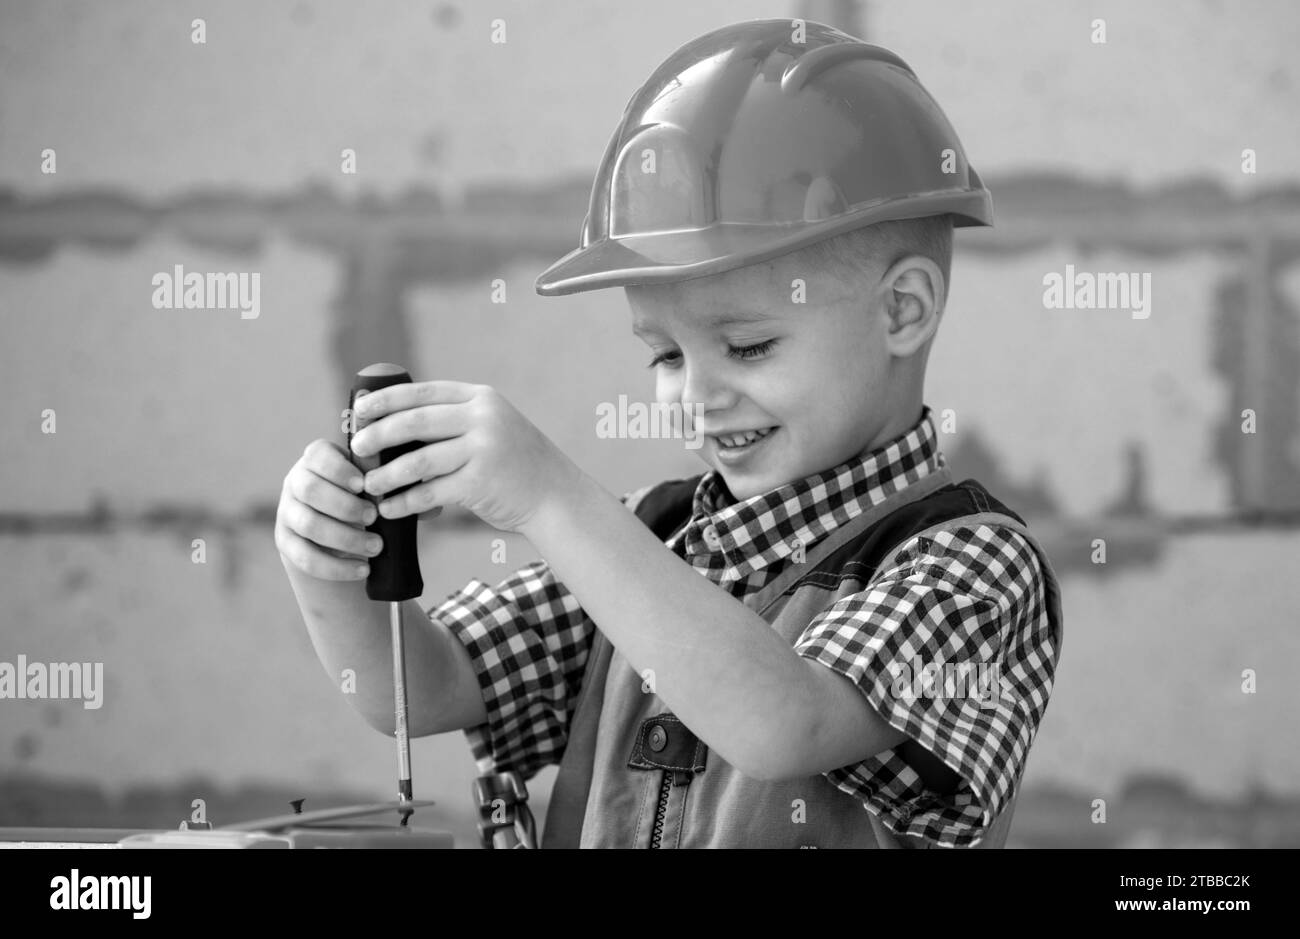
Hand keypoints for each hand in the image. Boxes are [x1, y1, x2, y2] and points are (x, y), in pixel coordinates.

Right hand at [276, 439, 382, 579]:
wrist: (342, 534)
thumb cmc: (362, 497)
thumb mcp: (368, 482)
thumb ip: (374, 474)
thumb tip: (386, 467)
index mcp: (315, 459)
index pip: (318, 455)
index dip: (339, 470)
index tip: (363, 484)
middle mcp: (295, 481)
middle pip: (310, 490)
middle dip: (345, 506)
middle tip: (373, 517)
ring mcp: (286, 512)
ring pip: (309, 524)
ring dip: (346, 538)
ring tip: (376, 546)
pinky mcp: (285, 541)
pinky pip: (306, 557)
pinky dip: (337, 567)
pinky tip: (362, 569)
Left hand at [348, 381, 585, 533]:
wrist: (554, 494)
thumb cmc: (513, 464)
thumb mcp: (490, 428)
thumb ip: (453, 422)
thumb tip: (392, 426)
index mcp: (480, 398)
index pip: (422, 391)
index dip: (385, 399)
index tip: (359, 410)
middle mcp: (483, 417)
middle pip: (415, 422)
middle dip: (378, 434)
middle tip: (356, 447)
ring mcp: (483, 449)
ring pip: (418, 460)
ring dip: (386, 474)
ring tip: (368, 484)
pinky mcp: (480, 482)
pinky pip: (430, 492)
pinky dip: (405, 502)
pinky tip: (390, 509)